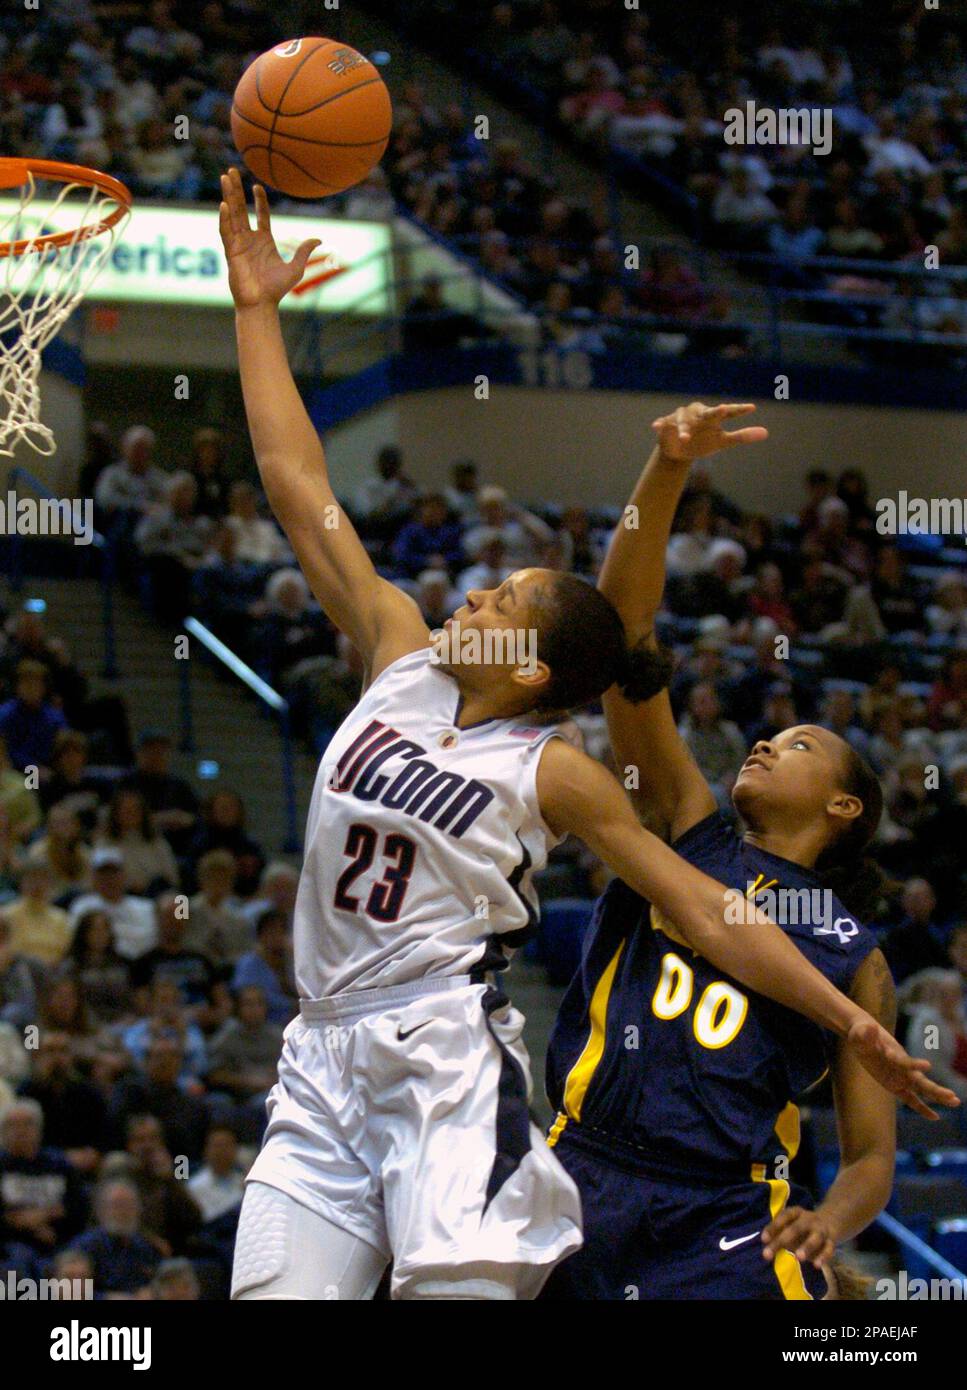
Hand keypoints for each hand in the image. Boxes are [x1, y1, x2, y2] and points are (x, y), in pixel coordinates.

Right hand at [219, 167, 320, 307]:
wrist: (263, 304)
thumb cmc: (277, 289)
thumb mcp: (295, 267)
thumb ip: (303, 251)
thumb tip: (318, 239)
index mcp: (264, 241)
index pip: (261, 215)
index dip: (260, 200)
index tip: (257, 186)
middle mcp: (249, 239)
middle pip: (242, 208)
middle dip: (237, 190)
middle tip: (231, 171)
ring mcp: (239, 243)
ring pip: (232, 214)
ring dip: (228, 196)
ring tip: (224, 177)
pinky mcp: (231, 251)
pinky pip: (226, 232)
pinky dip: (224, 218)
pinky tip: (223, 204)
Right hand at [651, 402, 767, 463]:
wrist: (680, 450)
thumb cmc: (704, 442)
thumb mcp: (723, 441)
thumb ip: (742, 436)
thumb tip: (766, 432)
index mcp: (714, 417)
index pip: (729, 413)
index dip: (739, 410)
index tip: (752, 408)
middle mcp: (699, 413)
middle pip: (707, 412)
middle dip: (713, 412)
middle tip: (723, 410)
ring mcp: (681, 418)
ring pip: (683, 420)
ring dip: (684, 428)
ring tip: (685, 437)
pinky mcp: (666, 425)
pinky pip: (663, 424)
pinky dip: (660, 425)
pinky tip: (655, 427)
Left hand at [762, 1206, 835, 1268]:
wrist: (829, 1221)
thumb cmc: (801, 1226)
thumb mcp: (789, 1225)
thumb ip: (778, 1233)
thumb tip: (765, 1242)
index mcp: (796, 1212)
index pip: (784, 1217)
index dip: (773, 1227)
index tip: (763, 1239)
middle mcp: (809, 1219)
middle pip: (796, 1228)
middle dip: (783, 1240)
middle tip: (769, 1254)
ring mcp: (821, 1230)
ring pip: (815, 1238)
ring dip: (807, 1246)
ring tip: (799, 1257)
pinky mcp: (831, 1241)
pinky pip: (828, 1249)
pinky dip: (823, 1257)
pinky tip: (816, 1265)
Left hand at [846, 1014, 961, 1118]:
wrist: (864, 1036)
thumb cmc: (861, 1034)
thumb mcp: (860, 1034)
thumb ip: (866, 1033)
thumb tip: (870, 1028)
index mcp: (894, 1054)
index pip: (904, 1062)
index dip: (913, 1064)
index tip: (927, 1066)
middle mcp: (901, 1067)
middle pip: (920, 1080)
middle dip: (935, 1089)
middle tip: (953, 1096)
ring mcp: (900, 1077)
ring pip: (922, 1089)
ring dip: (937, 1096)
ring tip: (955, 1101)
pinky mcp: (895, 1086)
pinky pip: (910, 1099)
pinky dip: (922, 1108)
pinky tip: (936, 1117)